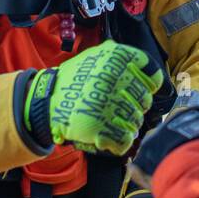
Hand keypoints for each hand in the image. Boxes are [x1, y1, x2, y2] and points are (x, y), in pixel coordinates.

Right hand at [25, 40, 163, 154]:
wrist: (45, 101)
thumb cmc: (73, 79)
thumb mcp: (95, 56)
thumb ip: (119, 57)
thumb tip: (146, 67)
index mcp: (118, 59)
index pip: (153, 77)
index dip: (148, 86)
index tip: (141, 90)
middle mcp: (117, 79)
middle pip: (144, 101)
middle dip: (134, 107)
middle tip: (117, 107)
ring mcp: (110, 104)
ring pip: (136, 122)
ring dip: (126, 124)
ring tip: (109, 120)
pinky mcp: (102, 128)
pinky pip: (125, 140)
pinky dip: (119, 141)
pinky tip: (109, 135)